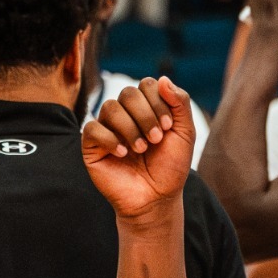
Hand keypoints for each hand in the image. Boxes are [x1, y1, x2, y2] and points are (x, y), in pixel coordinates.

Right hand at [82, 76, 194, 224]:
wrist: (156, 198)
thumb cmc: (170, 167)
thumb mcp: (185, 134)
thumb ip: (180, 103)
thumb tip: (163, 78)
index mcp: (147, 107)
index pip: (147, 85)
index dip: (158, 102)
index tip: (167, 128)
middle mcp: (125, 114)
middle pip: (128, 93)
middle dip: (145, 116)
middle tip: (155, 139)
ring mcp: (107, 128)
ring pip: (110, 108)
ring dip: (130, 129)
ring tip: (140, 150)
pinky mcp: (92, 145)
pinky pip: (92, 128)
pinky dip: (110, 139)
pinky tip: (122, 154)